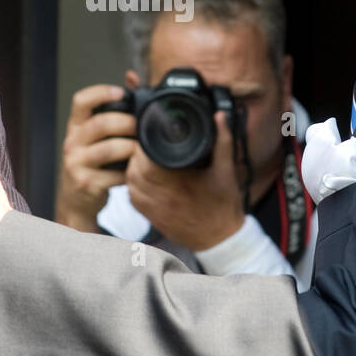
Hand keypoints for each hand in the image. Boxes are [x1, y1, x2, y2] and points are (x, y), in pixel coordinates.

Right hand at [55, 84, 137, 230]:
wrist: (76, 200)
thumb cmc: (91, 163)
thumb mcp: (94, 136)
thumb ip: (112, 109)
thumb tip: (132, 77)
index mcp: (75, 127)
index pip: (81, 101)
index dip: (101, 92)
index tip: (121, 92)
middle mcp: (72, 142)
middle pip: (101, 123)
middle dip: (127, 123)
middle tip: (142, 126)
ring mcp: (77, 164)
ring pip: (109, 149)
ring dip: (132, 147)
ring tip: (142, 148)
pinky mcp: (87, 184)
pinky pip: (115, 175)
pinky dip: (130, 172)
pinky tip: (136, 170)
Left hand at [125, 111, 244, 250]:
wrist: (220, 240)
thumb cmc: (224, 205)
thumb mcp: (226, 169)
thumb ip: (223, 140)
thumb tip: (219, 116)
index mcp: (177, 182)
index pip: (146, 156)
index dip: (146, 142)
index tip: (154, 133)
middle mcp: (160, 196)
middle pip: (134, 166)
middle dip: (139, 152)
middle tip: (150, 142)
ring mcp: (152, 208)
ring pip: (130, 179)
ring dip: (135, 166)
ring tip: (148, 157)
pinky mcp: (149, 216)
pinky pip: (131, 195)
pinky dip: (134, 182)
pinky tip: (145, 176)